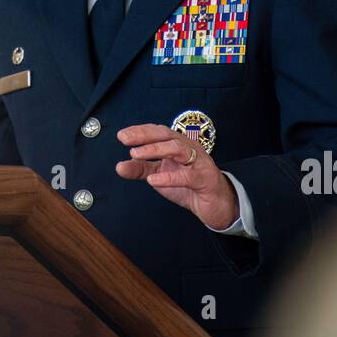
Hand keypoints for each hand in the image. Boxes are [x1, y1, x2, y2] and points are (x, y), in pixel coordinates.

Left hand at [115, 124, 238, 230]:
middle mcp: (190, 150)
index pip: (159, 132)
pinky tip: (153, 180)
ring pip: (179, 149)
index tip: (123, 135)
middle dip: (146, 136)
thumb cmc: (190, 186)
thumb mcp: (161, 176)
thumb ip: (141, 170)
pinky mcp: (206, 180)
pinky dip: (169, 177)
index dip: (141, 131)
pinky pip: (188, 176)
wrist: (217, 206)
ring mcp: (199, 163)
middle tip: (126, 140)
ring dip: (156, 150)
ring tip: (136, 154)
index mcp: (179, 146)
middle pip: (168, 135)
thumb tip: (119, 166)